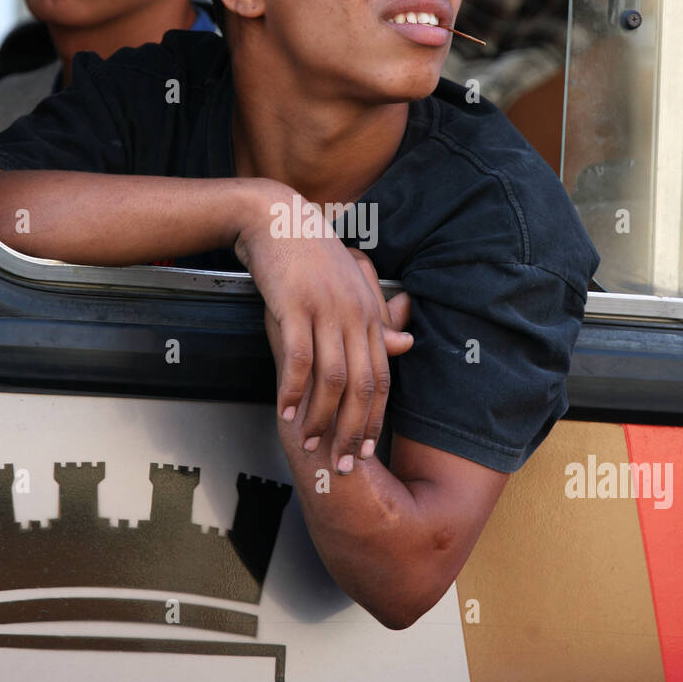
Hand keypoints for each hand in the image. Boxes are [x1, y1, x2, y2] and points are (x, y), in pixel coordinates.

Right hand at [236, 199, 412, 472]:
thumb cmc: (311, 253)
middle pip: (363, 385)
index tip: (368, 450)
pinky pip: (299, 358)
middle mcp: (355, 314)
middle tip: (344, 464)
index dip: (377, 418)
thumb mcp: (351, 285)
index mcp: (370, 313)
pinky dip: (293, 390)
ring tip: (310, 445)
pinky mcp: (295, 305)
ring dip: (322, 418)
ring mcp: (326, 310)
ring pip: (334, 378)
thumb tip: (405, 345)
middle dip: (355, 430)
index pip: (382, 377)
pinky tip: (285, 412)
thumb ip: (377, 317)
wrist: (277, 217)